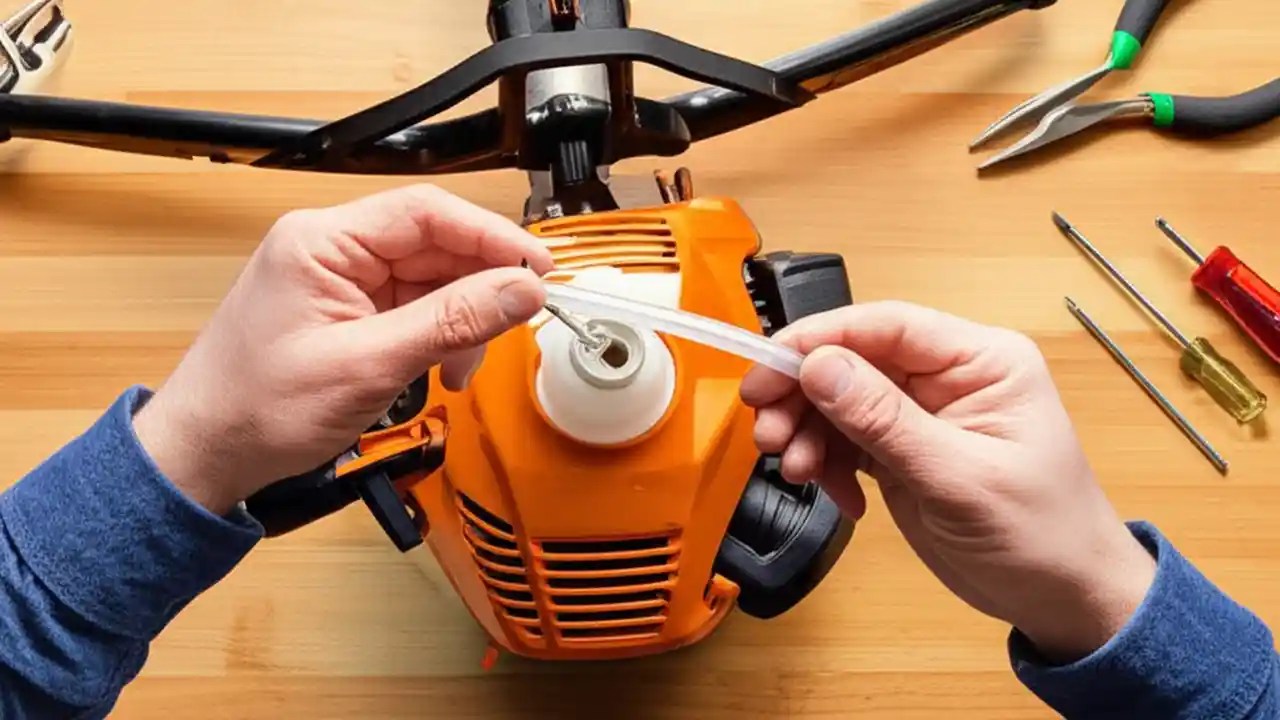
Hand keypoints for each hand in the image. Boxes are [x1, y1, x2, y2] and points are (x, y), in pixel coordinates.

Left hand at [131, 184, 552, 515]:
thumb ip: (451, 322)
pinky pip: (413, 308)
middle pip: (434, 244)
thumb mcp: (369, 366)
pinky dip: (441, 336)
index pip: (427, 213)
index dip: (491, 236)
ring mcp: (340, 281)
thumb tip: (521, 290)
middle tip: (517, 322)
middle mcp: (332, 249)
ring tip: (465, 366)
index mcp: (323, 241)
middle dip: (481, 287)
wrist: (205, 454)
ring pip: (430, 279)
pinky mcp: (348, 311)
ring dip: (463, 319)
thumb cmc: (259, 409)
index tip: (538, 268)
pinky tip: (446, 366)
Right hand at [739, 301, 1156, 662]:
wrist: (1065, 600)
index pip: (886, 325)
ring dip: (806, 433)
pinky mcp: (903, 448)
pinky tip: (837, 496)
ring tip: (795, 471)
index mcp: (981, 361)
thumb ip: (884, 421)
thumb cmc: (1041, 536)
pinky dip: (826, 463)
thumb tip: (818, 366)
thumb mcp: (958, 478)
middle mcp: (949, 376)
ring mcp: (923, 413)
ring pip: (839, 399)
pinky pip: (845, 438)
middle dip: (802, 394)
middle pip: (852, 360)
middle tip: (767, 431)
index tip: (768, 367)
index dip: (819, 339)